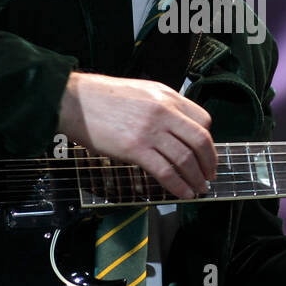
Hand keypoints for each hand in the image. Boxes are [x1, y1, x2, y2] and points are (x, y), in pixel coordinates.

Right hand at [57, 71, 217, 199]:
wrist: (74, 101)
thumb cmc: (102, 97)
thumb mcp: (142, 91)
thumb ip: (162, 106)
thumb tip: (177, 127)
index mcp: (167, 96)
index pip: (203, 120)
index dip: (208, 141)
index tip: (206, 154)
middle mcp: (163, 112)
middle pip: (201, 140)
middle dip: (209, 163)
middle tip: (210, 175)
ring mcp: (150, 130)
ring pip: (185, 159)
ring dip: (196, 178)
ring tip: (199, 189)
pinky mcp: (135, 149)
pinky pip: (165, 171)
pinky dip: (179, 186)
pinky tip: (183, 193)